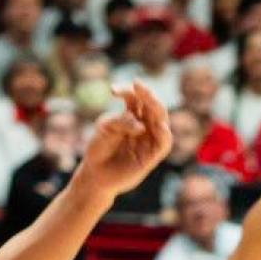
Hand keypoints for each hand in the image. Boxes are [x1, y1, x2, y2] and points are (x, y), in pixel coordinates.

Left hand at [76, 82, 171, 197]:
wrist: (95, 174)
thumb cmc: (99, 148)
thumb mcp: (105, 128)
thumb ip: (122, 122)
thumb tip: (141, 127)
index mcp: (131, 115)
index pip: (136, 97)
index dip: (128, 90)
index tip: (113, 90)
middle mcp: (143, 125)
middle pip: (152, 106)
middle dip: (147, 94)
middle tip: (138, 85)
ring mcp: (148, 140)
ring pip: (161, 120)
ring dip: (157, 108)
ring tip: (149, 98)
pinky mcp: (152, 157)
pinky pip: (164, 144)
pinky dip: (165, 134)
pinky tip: (160, 125)